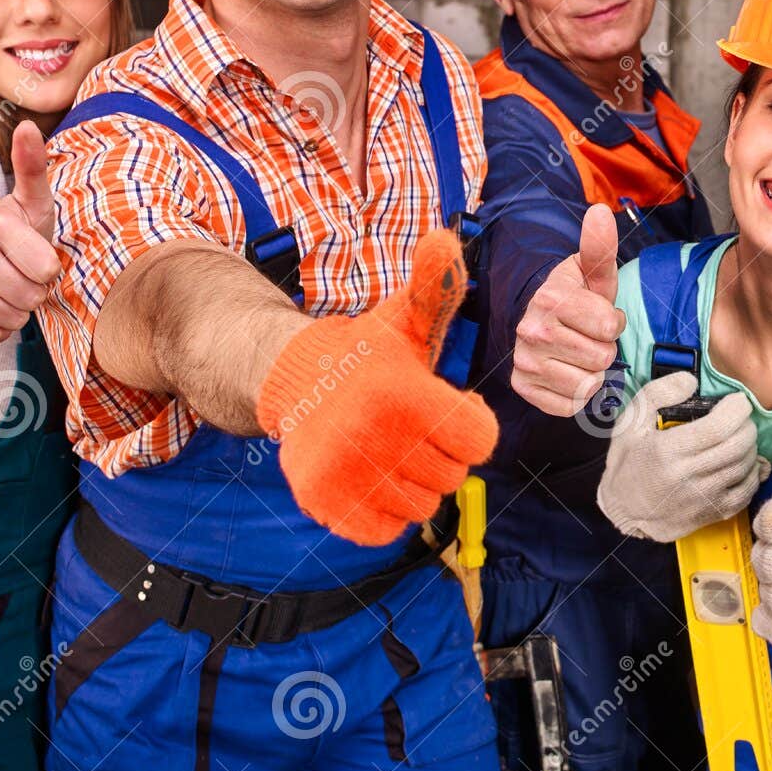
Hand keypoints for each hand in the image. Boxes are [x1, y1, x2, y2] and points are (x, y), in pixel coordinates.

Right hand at [0, 122, 58, 346]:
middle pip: (32, 297)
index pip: (48, 270)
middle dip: (35, 291)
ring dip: (18, 310)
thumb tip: (30, 127)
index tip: (36, 256)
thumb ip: (33, 167)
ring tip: (7, 288)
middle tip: (22, 274)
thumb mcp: (31, 201)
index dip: (50, 269)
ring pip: (13, 318)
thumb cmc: (16, 229)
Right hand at [256, 229, 499, 545]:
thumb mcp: (403, 320)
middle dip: (441, 455)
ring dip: (414, 485)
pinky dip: (384, 514)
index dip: (469, 425)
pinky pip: (383, 532)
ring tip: (390, 450)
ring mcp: (346, 472)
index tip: (446, 407)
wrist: (291, 380)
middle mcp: (373, 435)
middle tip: (412, 429)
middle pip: (452, 476)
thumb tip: (444, 238)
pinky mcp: (323, 502)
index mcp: (403, 392)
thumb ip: (434, 288)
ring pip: (421, 507)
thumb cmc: (367, 356)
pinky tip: (372, 478)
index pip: (480, 440)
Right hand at [511, 203, 625, 415]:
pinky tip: (567, 373)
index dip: (612, 322)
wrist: (546, 322)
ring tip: (578, 354)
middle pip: (602, 357)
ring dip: (592, 373)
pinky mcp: (523, 388)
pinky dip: (576, 394)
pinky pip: (570, 405)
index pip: (610, 326)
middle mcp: (531, 330)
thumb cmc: (578, 298)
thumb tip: (599, 212)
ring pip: (588, 384)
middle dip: (604, 348)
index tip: (598, 314)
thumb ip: (599, 247)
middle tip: (587, 336)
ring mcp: (524, 362)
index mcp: (549, 298)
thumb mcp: (593, 273)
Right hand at [598, 371, 761, 541]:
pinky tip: (743, 462)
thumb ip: (658, 394)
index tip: (738, 401)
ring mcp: (704, 498)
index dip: (737, 410)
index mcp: (668, 450)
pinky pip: (747, 492)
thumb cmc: (628, 461)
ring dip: (751, 447)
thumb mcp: (631, 421)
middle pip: (737, 447)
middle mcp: (688, 476)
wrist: (624, 509)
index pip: (718, 428)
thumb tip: (691, 381)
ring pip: (745, 467)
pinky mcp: (713, 513)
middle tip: (740, 418)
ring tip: (739, 437)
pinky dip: (753, 474)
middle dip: (747, 426)